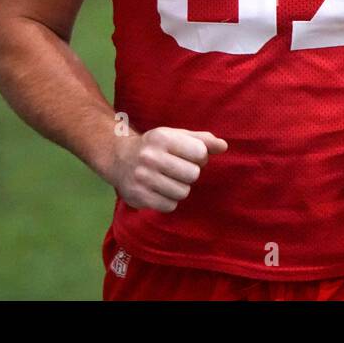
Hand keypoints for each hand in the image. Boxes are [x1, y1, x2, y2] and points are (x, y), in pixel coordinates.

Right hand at [105, 127, 226, 212]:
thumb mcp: (176, 136)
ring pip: (182, 192)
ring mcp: (143, 177)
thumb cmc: (156, 147)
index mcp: (163, 138)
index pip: (200, 153)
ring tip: (167, 180)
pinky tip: (159, 190)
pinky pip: (170, 206)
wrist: (119, 158)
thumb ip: (202, 140)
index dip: (199, 157)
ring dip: (179, 188)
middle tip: (177, 170)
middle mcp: (150, 156)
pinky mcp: (138, 196)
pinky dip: (168, 200)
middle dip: (189, 174)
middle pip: (193, 175)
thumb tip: (224, 146)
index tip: (189, 156)